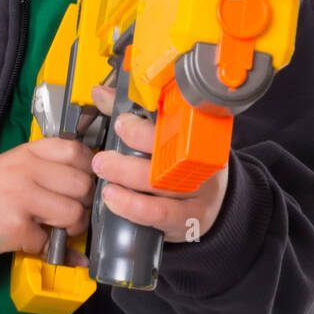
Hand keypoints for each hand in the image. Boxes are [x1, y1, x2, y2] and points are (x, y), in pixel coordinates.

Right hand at [0, 138, 94, 265]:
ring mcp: (21, 198)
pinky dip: (46, 248)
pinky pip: (49, 241)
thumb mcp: (18, 166)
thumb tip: (94, 186)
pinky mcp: (15, 226)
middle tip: (71, 211)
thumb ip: (52, 169)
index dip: (87, 172)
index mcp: (30, 152)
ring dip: (72, 228)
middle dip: (83, 204)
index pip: (77, 153)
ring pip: (73, 214)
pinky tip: (34, 240)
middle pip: (82, 186)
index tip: (81, 183)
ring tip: (58, 229)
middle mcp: (27, 170)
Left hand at [89, 84, 227, 244]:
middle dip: (130, 157)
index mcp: (196, 135)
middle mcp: (201, 163)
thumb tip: (101, 94)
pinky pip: (161, 214)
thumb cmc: (182, 163)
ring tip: (104, 177)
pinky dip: (133, 207)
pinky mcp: (191, 218)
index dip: (145, 126)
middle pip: (168, 157)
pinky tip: (114, 199)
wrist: (213, 200)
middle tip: (102, 159)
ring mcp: (199, 192)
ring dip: (126, 181)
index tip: (121, 123)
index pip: (173, 125)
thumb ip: (133, 114)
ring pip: (162, 186)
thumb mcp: (164, 135)